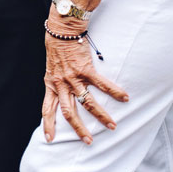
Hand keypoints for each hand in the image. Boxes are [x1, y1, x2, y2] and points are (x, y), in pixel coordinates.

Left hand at [41, 21, 127, 144]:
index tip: (49, 139)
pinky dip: (114, 91)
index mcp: (51, 84)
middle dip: (79, 129)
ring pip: (87, 102)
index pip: (47, 108)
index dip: (48, 124)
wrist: (61, 29)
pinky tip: (125, 98)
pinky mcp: (85, 68)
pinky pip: (101, 84)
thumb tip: (62, 93)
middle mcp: (61, 83)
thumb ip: (56, 82)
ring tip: (112, 126)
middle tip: (89, 142)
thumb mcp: (51, 68)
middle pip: (69, 112)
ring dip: (101, 116)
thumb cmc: (57, 48)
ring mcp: (73, 77)